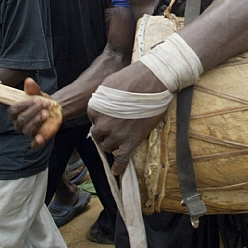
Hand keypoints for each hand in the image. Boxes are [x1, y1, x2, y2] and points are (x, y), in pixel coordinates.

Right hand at [8, 78, 57, 145]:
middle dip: (34, 111)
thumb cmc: (41, 101)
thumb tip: (28, 81)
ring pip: (28, 130)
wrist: (54, 109)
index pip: (14, 110)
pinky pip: (34, 145)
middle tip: (46, 104)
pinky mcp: (37, 139)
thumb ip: (32, 88)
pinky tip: (40, 138)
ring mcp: (27, 132)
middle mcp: (18, 124)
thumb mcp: (37, 93)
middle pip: (22, 119)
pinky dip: (36, 143)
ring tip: (46, 113)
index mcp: (15, 112)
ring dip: (37, 121)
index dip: (25, 105)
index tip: (37, 99)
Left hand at [87, 61, 166, 175]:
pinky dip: (118, 167)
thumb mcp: (109, 84)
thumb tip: (102, 105)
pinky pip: (121, 159)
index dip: (102, 118)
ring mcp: (117, 134)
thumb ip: (102, 98)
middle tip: (117, 126)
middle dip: (105, 132)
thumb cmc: (133, 77)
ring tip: (121, 139)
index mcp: (95, 109)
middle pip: (98, 135)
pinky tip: (117, 170)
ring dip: (112, 145)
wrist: (155, 80)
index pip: (93, 119)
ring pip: (108, 147)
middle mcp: (102, 124)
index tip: (111, 116)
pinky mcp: (131, 141)